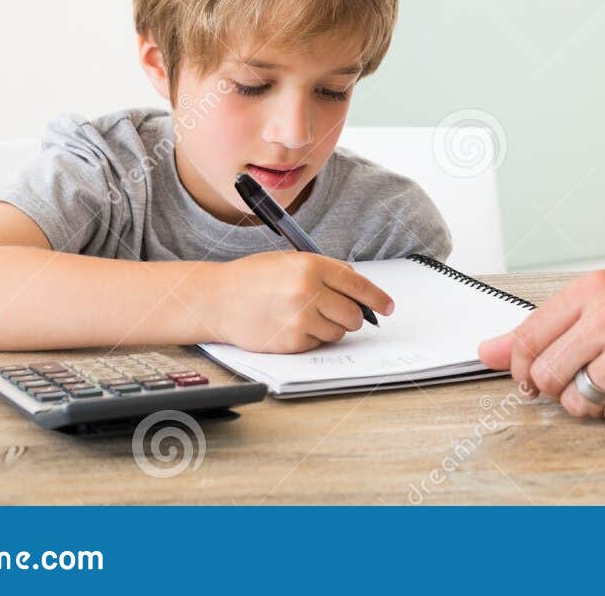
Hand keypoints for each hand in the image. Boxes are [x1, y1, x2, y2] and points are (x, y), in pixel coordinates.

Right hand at [209, 252, 392, 352]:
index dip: (378, 298)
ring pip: (339, 331)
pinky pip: (318, 343)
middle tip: (341, 313)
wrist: (217, 299)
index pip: (358, 284)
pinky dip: (312, 338)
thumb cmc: (253, 278)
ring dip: (331, 327)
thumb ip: (325, 270)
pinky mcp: (291, 342)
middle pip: (354, 313)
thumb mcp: (290, 260)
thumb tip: (357, 287)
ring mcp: (300, 319)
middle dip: (353, 315)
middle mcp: (308, 291)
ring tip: (306, 316)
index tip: (388, 307)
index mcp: (311, 265)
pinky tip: (292, 325)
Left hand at [478, 270, 604, 426]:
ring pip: (581, 400)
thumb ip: (547, 329)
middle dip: (561, 391)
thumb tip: (485, 351)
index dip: (524, 370)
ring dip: (597, 404)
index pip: (529, 338)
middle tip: (587, 382)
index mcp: (595, 289)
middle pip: (550, 375)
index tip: (532, 381)